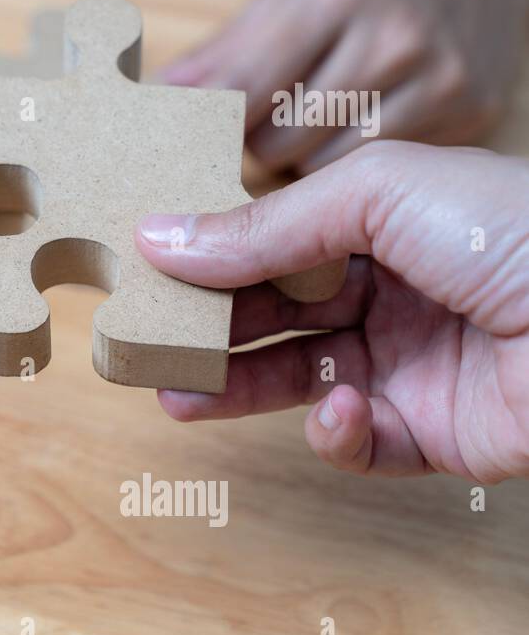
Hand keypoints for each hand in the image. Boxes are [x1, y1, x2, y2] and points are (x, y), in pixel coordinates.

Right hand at [135, 141, 528, 482]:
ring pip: (296, 380)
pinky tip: (338, 408)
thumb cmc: (512, 232)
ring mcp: (407, 364)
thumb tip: (157, 237)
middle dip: (207, 329)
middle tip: (143, 342)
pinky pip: (357, 440)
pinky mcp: (430, 433)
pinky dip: (335, 432)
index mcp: (382, 225)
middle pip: (272, 314)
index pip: (273, 242)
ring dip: (234, 389)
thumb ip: (262, 224)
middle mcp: (390, 292)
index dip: (211, 254)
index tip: (144, 267)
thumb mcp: (376, 194)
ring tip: (174, 397)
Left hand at [159, 0, 528, 173]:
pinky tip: (358, 126)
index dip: (206, 127)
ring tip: (316, 117)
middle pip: (278, 143)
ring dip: (303, 158)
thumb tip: (152, 101)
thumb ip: (220, 55)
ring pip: (324, 170)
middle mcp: (393, 37)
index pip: (240, 94)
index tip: (183, 144)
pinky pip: (375, 171)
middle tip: (266, 118)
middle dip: (258, 140)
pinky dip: (352, 161)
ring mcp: (439, 79)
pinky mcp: (470, 114)